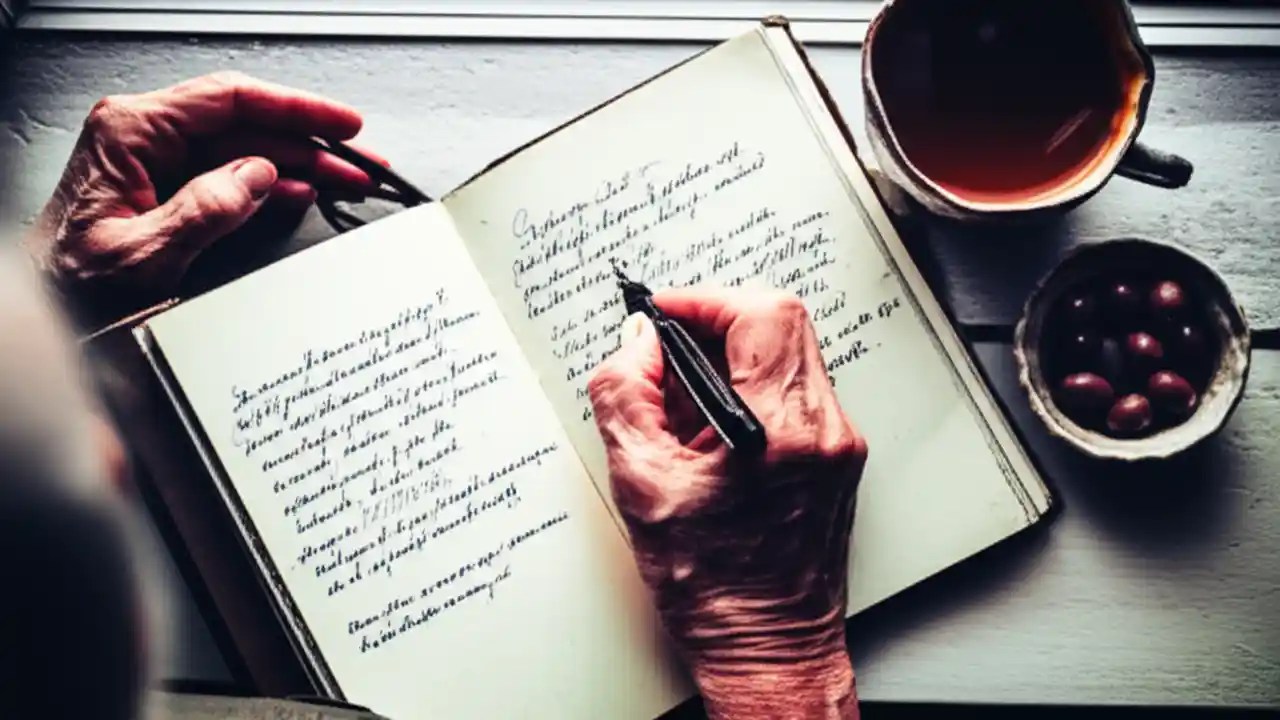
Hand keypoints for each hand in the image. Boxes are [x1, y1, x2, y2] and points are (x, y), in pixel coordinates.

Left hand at [27, 71, 382, 329]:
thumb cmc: (71, 287)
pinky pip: (232, 177)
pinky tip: (306, 192)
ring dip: (301, 164)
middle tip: (361, 161)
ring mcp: (157, 161)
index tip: (342, 123)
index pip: (231, 99)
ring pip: (246, 149)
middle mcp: (144, 137)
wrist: (47, 313)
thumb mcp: (142, 257)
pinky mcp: (167, 189)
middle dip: (310, 141)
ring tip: (349, 178)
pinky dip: (274, 186)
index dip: (296, 107)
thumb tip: (258, 176)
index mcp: (132, 132)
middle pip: (247, 124)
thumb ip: (204, 211)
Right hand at [588, 287, 865, 718]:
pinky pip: (796, 391)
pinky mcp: (840, 457)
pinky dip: (751, 390)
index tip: (664, 315)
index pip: (761, 314)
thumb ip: (626, 397)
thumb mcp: (642, 486)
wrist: (768, 647)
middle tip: (669, 355)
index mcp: (778, 432)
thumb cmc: (713, 590)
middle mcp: (824, 430)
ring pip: (789, 355)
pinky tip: (713, 432)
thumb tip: (633, 345)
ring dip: (732, 359)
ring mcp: (840, 444)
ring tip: (685, 406)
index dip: (704, 300)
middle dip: (716, 324)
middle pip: (781, 324)